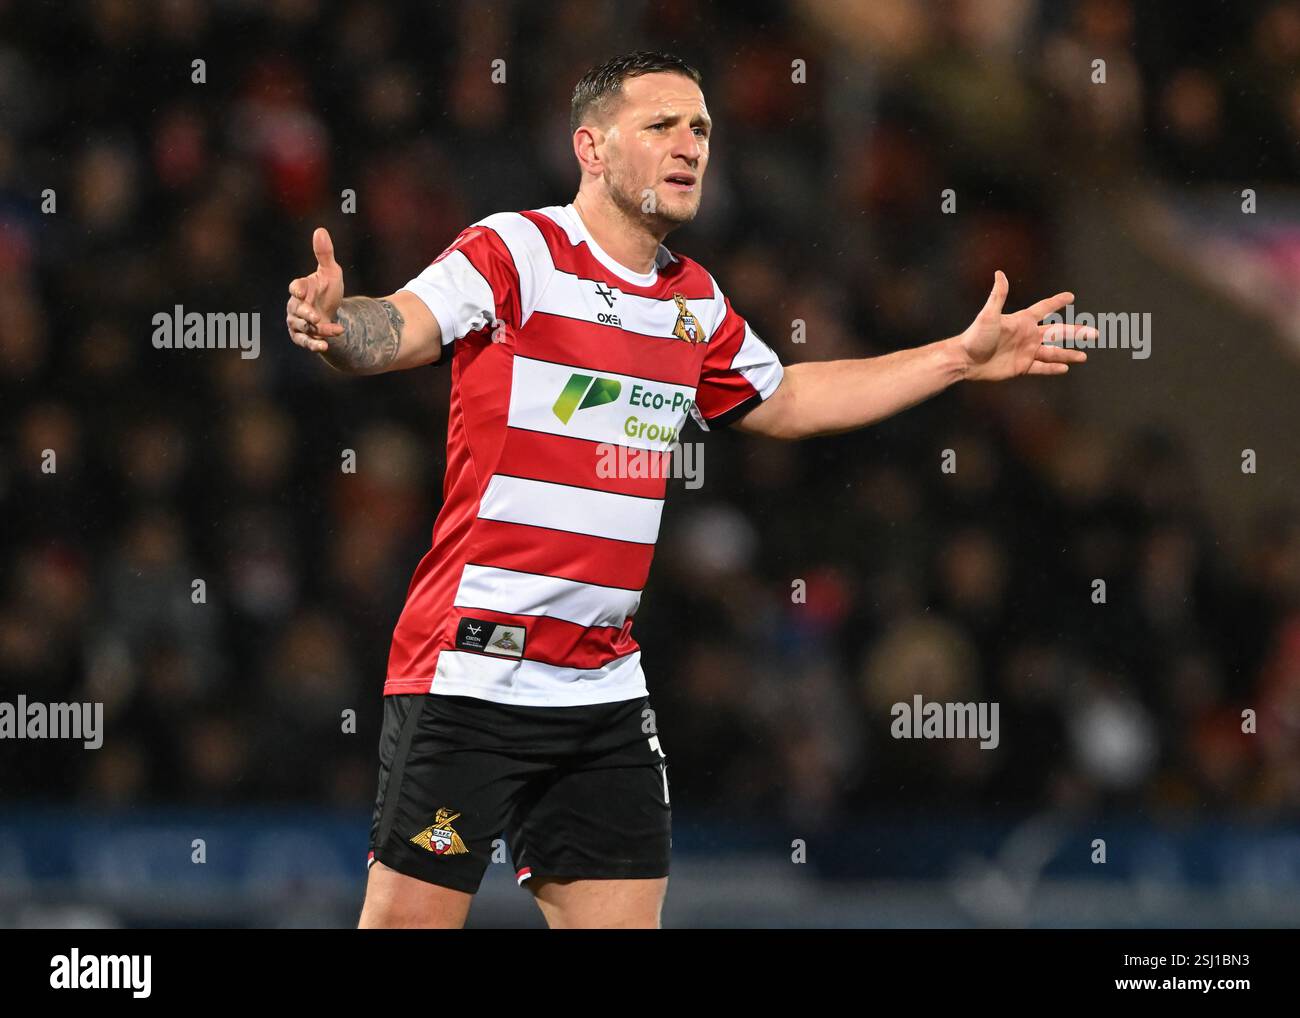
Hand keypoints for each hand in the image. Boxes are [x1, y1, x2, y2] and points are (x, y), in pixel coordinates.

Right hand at [286, 227, 345, 353]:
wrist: (332, 313)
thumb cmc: (328, 290)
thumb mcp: (331, 272)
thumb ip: (325, 254)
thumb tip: (320, 230)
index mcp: (301, 288)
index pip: (295, 287)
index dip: (297, 289)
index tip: (300, 292)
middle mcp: (295, 305)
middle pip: (297, 310)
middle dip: (305, 314)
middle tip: (315, 317)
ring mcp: (297, 322)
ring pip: (302, 327)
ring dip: (318, 330)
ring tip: (336, 330)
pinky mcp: (302, 336)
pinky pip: (304, 341)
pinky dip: (314, 344)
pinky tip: (325, 346)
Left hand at [958, 271, 1093, 381]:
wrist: (965, 360)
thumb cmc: (975, 336)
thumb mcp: (988, 315)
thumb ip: (998, 296)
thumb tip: (999, 273)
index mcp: (1022, 321)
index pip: (1044, 308)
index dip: (1057, 302)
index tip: (1070, 296)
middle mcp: (1027, 335)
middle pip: (1057, 332)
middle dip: (1076, 332)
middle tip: (1094, 333)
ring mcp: (1025, 352)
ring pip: (1053, 352)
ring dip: (1068, 353)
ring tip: (1084, 356)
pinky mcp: (1021, 367)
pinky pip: (1041, 367)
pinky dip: (1052, 368)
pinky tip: (1065, 368)